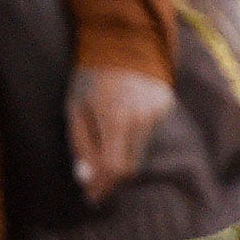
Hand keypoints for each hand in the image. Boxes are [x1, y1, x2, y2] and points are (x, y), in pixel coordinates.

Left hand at [65, 66, 174, 202]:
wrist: (121, 43)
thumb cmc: (90, 77)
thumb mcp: (74, 108)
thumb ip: (80, 144)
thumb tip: (86, 178)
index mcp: (115, 117)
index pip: (114, 166)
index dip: (102, 185)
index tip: (91, 196)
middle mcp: (141, 118)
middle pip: (129, 165)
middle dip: (111, 177)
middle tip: (95, 184)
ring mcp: (157, 113)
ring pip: (139, 151)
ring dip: (121, 156)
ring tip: (105, 144)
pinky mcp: (165, 107)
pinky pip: (148, 134)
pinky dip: (133, 138)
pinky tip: (122, 121)